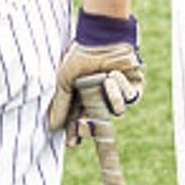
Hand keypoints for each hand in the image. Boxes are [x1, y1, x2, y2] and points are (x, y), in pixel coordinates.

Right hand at [48, 11, 142, 146]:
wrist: (100, 39)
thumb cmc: (80, 56)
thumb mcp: (65, 81)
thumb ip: (61, 104)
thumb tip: (52, 127)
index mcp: (83, 97)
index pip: (78, 121)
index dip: (75, 133)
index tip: (71, 144)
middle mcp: (100, 98)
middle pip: (98, 124)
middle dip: (92, 127)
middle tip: (86, 125)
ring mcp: (116, 94)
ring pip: (117, 111)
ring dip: (111, 98)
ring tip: (104, 79)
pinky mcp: (132, 87)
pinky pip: (131, 98)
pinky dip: (121, 88)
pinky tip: (114, 74)